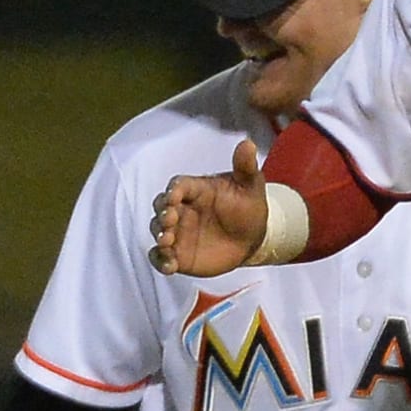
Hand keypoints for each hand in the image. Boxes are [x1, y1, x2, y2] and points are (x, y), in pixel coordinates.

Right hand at [149, 138, 267, 276]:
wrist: (252, 237)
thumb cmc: (248, 206)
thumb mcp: (250, 185)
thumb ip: (245, 167)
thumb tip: (248, 143)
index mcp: (195, 190)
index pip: (178, 186)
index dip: (174, 190)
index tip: (175, 196)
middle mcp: (181, 210)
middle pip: (161, 208)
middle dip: (162, 214)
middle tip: (170, 220)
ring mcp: (178, 233)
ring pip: (158, 232)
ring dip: (160, 236)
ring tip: (167, 242)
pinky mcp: (178, 254)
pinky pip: (162, 257)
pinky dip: (160, 261)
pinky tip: (169, 266)